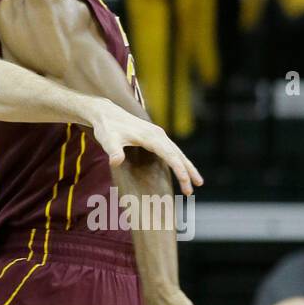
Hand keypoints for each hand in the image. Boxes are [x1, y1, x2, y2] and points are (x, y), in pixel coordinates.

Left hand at [86, 100, 202, 194]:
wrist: (106, 113)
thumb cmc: (107, 128)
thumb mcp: (107, 139)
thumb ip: (113, 151)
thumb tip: (115, 162)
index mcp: (151, 136)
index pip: (169, 155)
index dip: (178, 169)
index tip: (186, 181)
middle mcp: (158, 135)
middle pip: (178, 155)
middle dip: (187, 172)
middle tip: (192, 191)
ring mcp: (158, 135)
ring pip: (178, 153)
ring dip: (187, 168)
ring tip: (197, 183)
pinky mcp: (155, 137)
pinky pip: (171, 151)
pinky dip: (179, 162)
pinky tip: (182, 171)